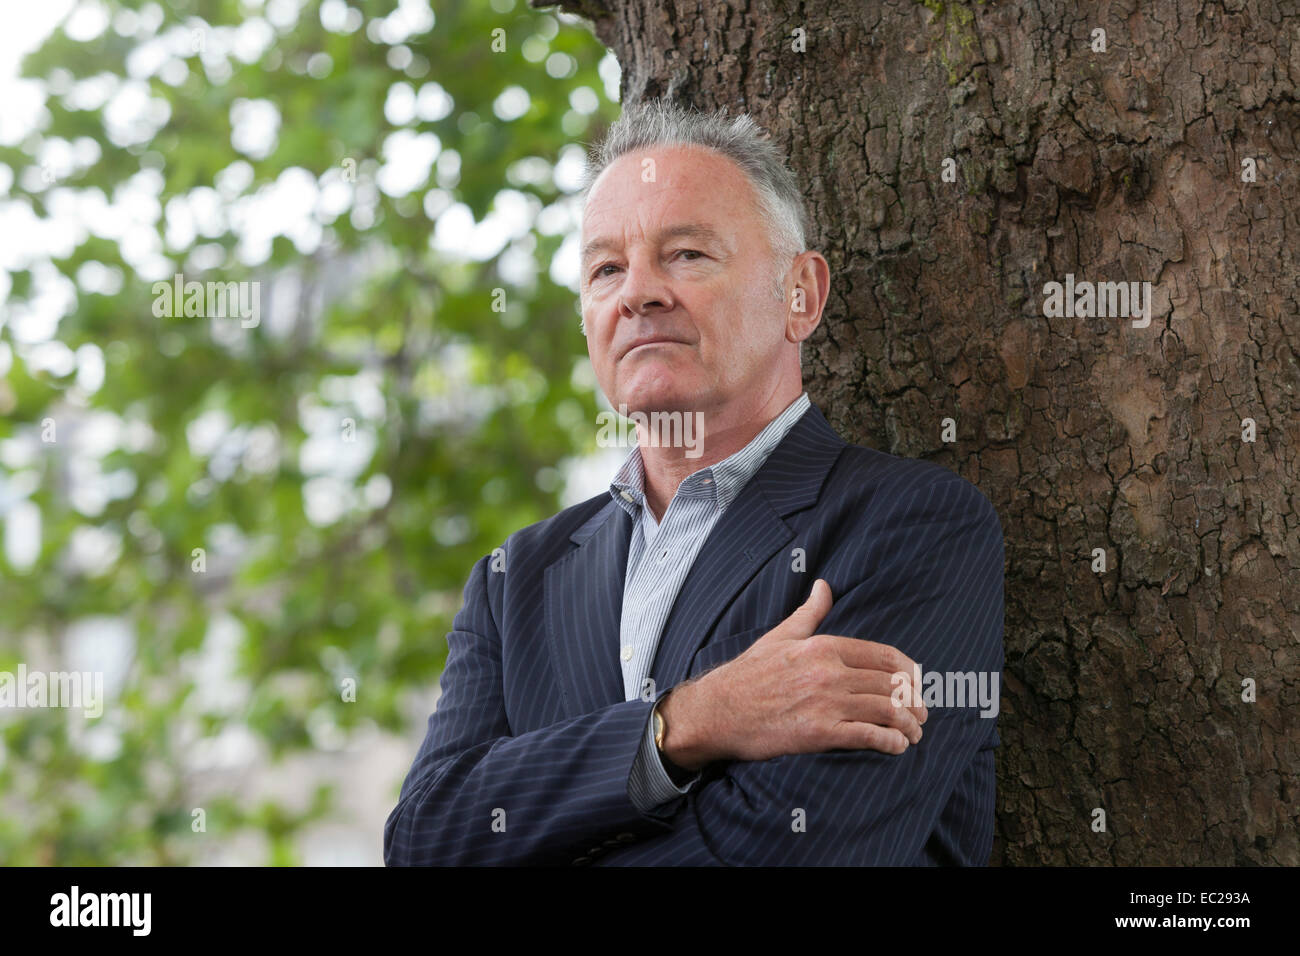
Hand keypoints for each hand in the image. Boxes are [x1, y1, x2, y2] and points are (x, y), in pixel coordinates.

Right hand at [659, 579, 927, 769]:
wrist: (717, 710)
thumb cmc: (748, 674)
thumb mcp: (781, 636)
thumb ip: (809, 613)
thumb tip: (823, 585)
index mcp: (824, 646)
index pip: (885, 655)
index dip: (910, 672)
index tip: (917, 684)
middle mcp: (829, 672)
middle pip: (891, 684)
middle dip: (914, 701)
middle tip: (922, 715)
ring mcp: (825, 702)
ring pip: (886, 710)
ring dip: (909, 724)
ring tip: (913, 734)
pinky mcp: (819, 732)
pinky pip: (868, 736)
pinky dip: (890, 742)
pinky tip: (897, 746)